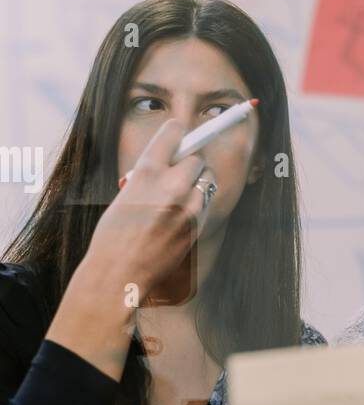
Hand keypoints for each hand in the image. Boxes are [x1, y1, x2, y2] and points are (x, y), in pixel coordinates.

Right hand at [83, 119, 211, 301]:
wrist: (118, 273)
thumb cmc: (114, 235)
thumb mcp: (126, 194)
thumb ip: (150, 177)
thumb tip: (170, 164)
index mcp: (147, 170)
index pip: (175, 132)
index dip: (179, 133)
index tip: (180, 135)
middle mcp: (171, 184)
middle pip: (198, 157)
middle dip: (191, 162)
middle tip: (180, 171)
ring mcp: (188, 207)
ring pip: (207, 179)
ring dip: (197, 182)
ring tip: (179, 196)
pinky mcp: (197, 226)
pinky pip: (206, 203)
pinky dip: (198, 204)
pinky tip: (180, 215)